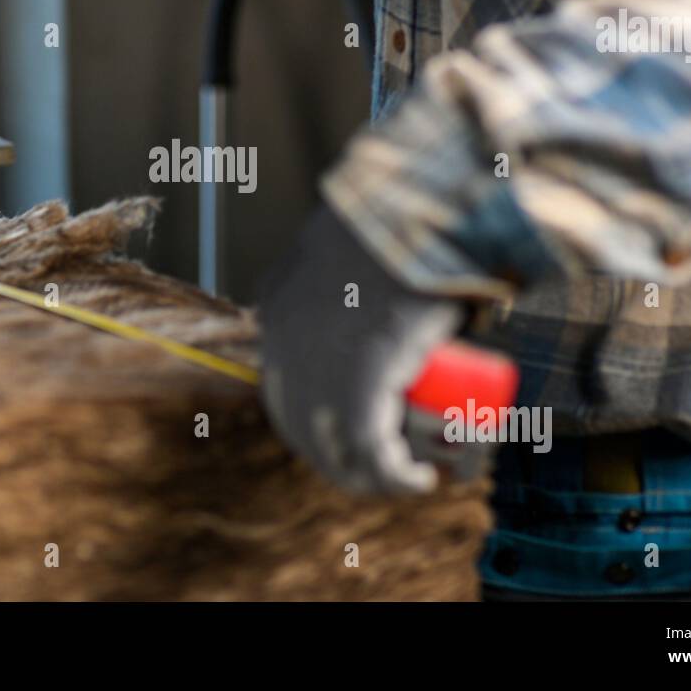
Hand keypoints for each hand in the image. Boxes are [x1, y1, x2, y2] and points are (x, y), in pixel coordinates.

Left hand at [259, 204, 482, 493]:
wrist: (409, 209)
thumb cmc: (388, 222)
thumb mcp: (341, 248)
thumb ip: (337, 268)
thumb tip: (364, 289)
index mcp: (274, 312)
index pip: (285, 388)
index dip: (317, 421)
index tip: (353, 433)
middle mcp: (282, 346)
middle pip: (302, 426)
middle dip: (340, 457)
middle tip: (384, 463)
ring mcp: (316, 367)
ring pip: (334, 447)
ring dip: (368, 474)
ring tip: (406, 477)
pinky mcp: (359, 382)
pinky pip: (370, 448)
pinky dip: (393, 475)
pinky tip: (416, 481)